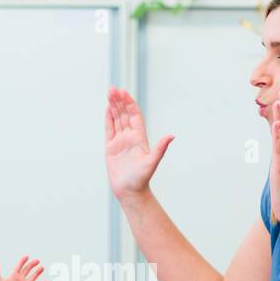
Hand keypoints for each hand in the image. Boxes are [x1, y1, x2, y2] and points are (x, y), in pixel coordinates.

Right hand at [105, 87, 173, 201]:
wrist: (130, 192)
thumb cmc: (141, 179)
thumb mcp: (152, 163)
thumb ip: (160, 148)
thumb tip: (172, 136)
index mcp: (139, 138)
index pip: (134, 116)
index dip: (129, 103)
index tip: (124, 92)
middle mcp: (130, 137)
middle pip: (125, 114)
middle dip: (120, 101)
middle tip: (113, 88)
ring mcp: (120, 142)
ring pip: (117, 119)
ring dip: (114, 106)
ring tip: (109, 92)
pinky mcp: (111, 148)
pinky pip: (109, 130)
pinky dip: (108, 118)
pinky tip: (107, 108)